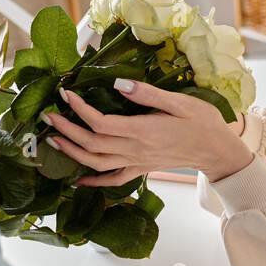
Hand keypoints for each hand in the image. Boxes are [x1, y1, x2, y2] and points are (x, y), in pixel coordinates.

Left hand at [43, 82, 253, 185]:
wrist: (217, 150)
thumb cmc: (202, 123)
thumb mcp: (180, 102)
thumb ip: (147, 94)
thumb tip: (119, 83)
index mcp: (143, 130)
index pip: (100, 122)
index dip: (79, 109)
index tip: (66, 94)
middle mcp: (135, 149)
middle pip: (91, 143)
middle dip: (66, 129)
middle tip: (48, 115)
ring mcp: (137, 162)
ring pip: (96, 163)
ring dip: (72, 152)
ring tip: (54, 139)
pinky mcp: (141, 169)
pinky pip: (113, 179)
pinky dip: (94, 182)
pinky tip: (79, 180)